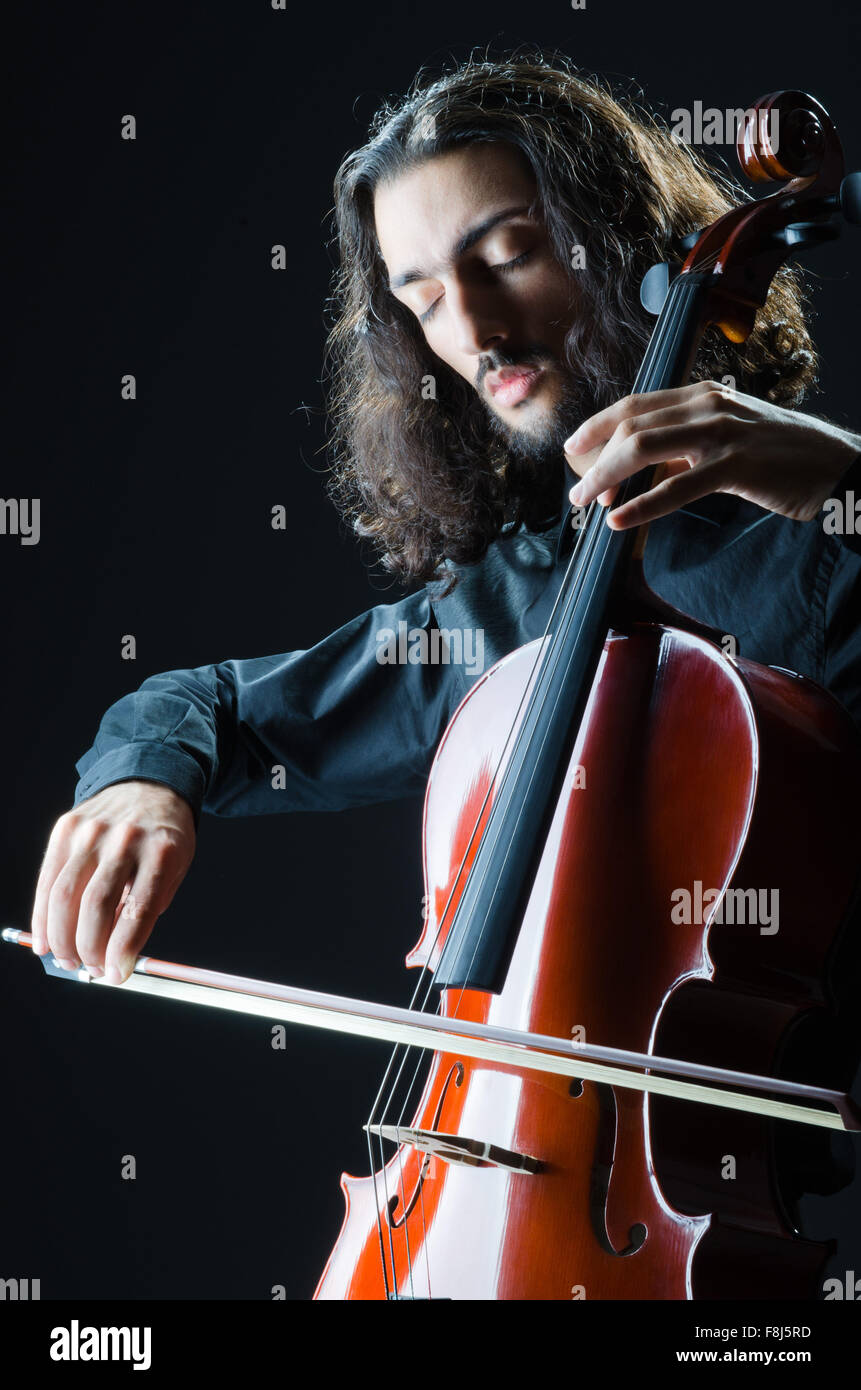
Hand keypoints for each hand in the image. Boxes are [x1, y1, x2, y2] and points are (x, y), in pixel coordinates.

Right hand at [31, 781, 195, 982]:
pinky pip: (47, 881)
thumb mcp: (176, 869)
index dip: (123, 951)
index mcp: (162, 851)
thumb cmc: (163, 837)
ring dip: (62, 940)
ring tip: (70, 960)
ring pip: (64, 897)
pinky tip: (46, 940)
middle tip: (92, 969)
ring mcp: (91, 831)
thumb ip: (148, 907)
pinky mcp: (65, 828)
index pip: (138, 910)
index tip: (116, 975)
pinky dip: (42, 918)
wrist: (149, 785)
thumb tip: (113, 954)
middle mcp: (125, 839)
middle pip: (95, 906)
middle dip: (89, 949)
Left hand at [565, 380, 860, 529]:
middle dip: (594, 458)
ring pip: (644, 449)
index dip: (597, 426)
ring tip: (587, 504)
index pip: (634, 404)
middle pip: (630, 425)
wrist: (838, 464)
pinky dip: (642, 506)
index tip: (573, 449)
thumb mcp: (728, 439)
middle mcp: (708, 406)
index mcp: (703, 395)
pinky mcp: (737, 467)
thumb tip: (638, 473)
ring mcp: (722, 434)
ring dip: (606, 478)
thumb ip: (685, 449)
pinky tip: (620, 522)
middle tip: (576, 491)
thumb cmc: (781, 456)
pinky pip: (677, 487)